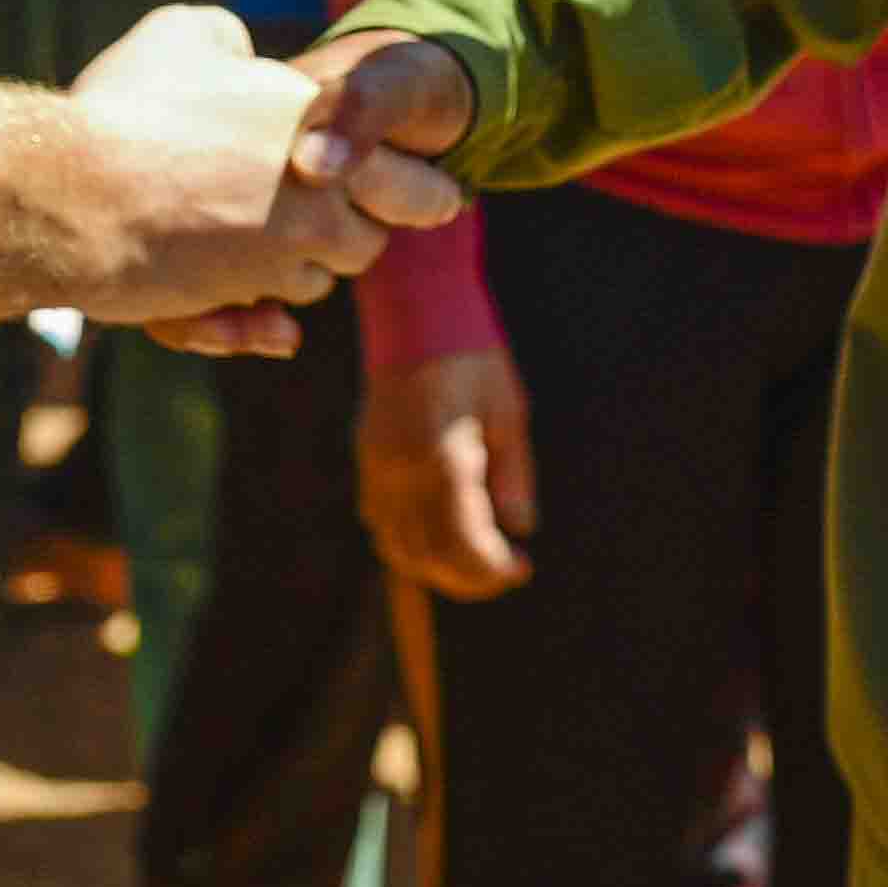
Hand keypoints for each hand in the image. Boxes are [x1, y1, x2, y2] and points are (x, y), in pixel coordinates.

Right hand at [68, 5, 465, 356]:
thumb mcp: (183, 34)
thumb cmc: (125, 106)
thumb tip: (243, 60)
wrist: (68, 190)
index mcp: (324, 130)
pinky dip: (250, 318)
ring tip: (247, 240)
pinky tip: (231, 299)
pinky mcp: (236, 301)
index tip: (430, 197)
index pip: (416, 181)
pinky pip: (263, 323)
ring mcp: (282, 256)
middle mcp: (321, 199)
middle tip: (320, 218)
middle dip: (351, 234)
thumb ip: (230, 42)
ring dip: (293, 270)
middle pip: (370, 241)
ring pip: (314, 282)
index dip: (422, 191)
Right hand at [359, 348, 537, 598]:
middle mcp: (402, 471)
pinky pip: (378, 517)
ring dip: (435, 566)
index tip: (522, 568)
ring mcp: (377, 465)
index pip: (465, 545)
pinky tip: (436, 533)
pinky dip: (405, 539)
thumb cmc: (473, 357)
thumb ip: (513, 477)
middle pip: (428, 555)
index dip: (494, 569)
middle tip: (503, 573)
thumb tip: (520, 529)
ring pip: (396, 544)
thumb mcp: (508, 413)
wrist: (416, 309)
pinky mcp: (366, 455)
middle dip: (468, 577)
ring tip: (473, 562)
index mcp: (444, 460)